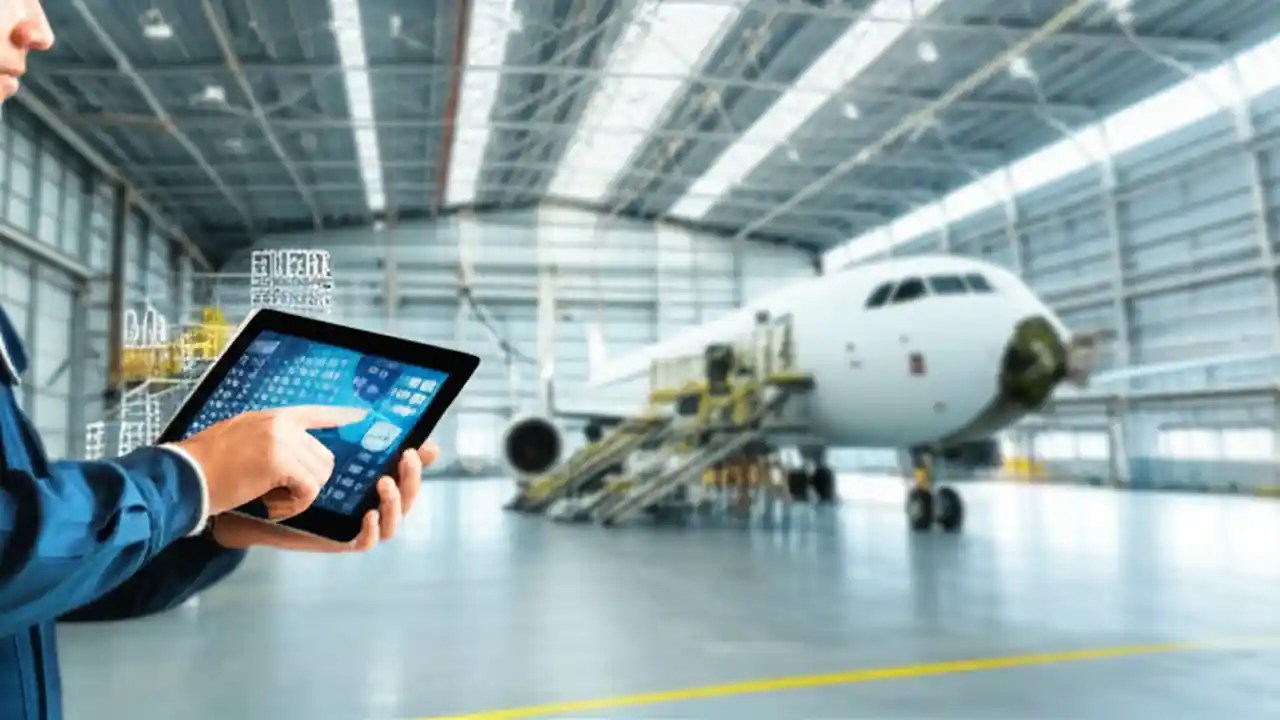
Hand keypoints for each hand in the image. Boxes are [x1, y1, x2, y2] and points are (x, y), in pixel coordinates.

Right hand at [175, 405, 367, 519]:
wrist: (183, 475)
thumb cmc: (205, 464)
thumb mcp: (240, 436)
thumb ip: (268, 438)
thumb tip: (290, 452)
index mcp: (272, 416)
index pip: (316, 411)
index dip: (341, 415)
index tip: (361, 415)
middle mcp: (281, 423)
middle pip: (323, 455)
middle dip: (308, 481)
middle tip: (278, 495)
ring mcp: (282, 440)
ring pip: (320, 473)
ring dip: (301, 495)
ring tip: (272, 501)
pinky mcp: (280, 462)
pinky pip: (310, 489)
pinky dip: (295, 505)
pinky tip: (271, 507)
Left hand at [210, 441, 437, 551]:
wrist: (241, 496)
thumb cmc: (272, 469)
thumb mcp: (304, 443)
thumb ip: (331, 427)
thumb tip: (360, 411)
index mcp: (362, 477)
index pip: (400, 470)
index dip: (419, 461)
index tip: (425, 445)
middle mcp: (363, 501)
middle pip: (406, 495)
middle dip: (413, 478)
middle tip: (407, 457)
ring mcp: (352, 523)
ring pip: (393, 522)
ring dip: (397, 502)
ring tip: (384, 483)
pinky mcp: (336, 542)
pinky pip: (365, 543)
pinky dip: (373, 530)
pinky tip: (369, 514)